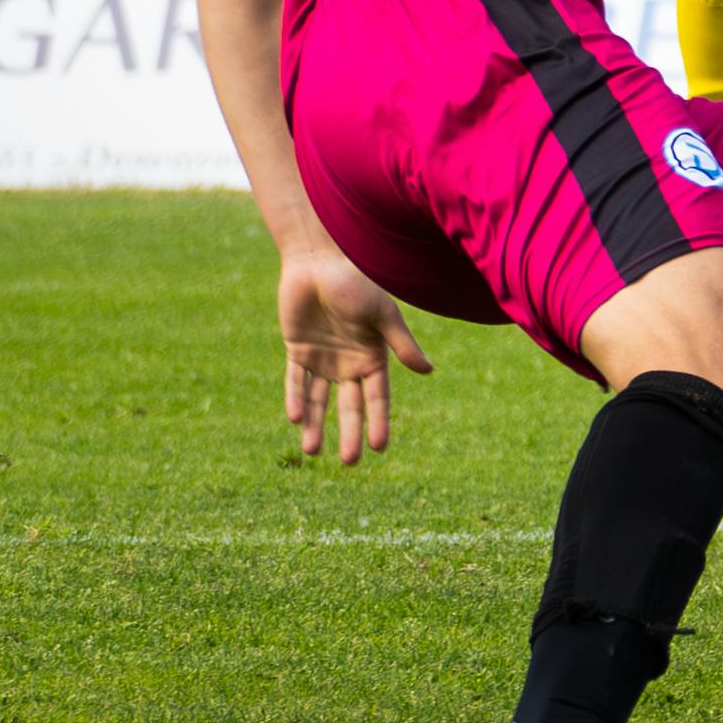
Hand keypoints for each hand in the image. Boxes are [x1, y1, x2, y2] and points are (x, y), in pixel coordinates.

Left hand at [277, 248, 432, 466]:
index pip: (377, 397)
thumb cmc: (357, 282)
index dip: (378, 422)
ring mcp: (322, 359)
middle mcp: (348, 363)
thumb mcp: (383, 315)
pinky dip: (295, 398)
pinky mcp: (297, 351)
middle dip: (348, 433)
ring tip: (312, 450)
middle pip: (349, 406)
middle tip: (348, 463)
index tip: (379, 448)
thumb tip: (428, 371)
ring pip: (318, 400)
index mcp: (373, 356)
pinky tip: (294, 418)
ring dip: (315, 424)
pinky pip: (295, 381)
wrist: (319, 260)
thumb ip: (401, 344)